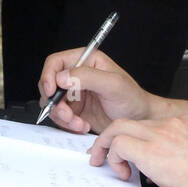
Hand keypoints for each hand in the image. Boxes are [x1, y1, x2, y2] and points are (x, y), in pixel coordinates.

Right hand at [38, 49, 153, 134]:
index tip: (51, 91)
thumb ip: (87, 77)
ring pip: (52, 103)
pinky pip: (59, 116)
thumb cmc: (133, 99)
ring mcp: (74, 93)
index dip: (49, 76)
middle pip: (49, 85)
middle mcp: (78, 75)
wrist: (138, 120)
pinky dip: (67, 124)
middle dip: (56, 102)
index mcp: (87, 60)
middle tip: (67, 114)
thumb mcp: (113, 84)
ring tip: (79, 123)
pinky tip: (83, 125)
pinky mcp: (75, 110)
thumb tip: (62, 77)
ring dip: (62, 116)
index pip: (56, 62)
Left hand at [89, 114, 187, 186]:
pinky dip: (113, 159)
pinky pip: (118, 145)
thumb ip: (184, 157)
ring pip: (118, 128)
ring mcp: (159, 134)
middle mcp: (171, 124)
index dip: (136, 139)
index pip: (150, 124)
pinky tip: (122, 173)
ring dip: (106, 147)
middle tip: (103, 154)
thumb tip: (166, 171)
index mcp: (186, 124)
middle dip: (111, 138)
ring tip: (103, 163)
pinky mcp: (149, 149)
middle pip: (129, 122)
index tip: (130, 152)